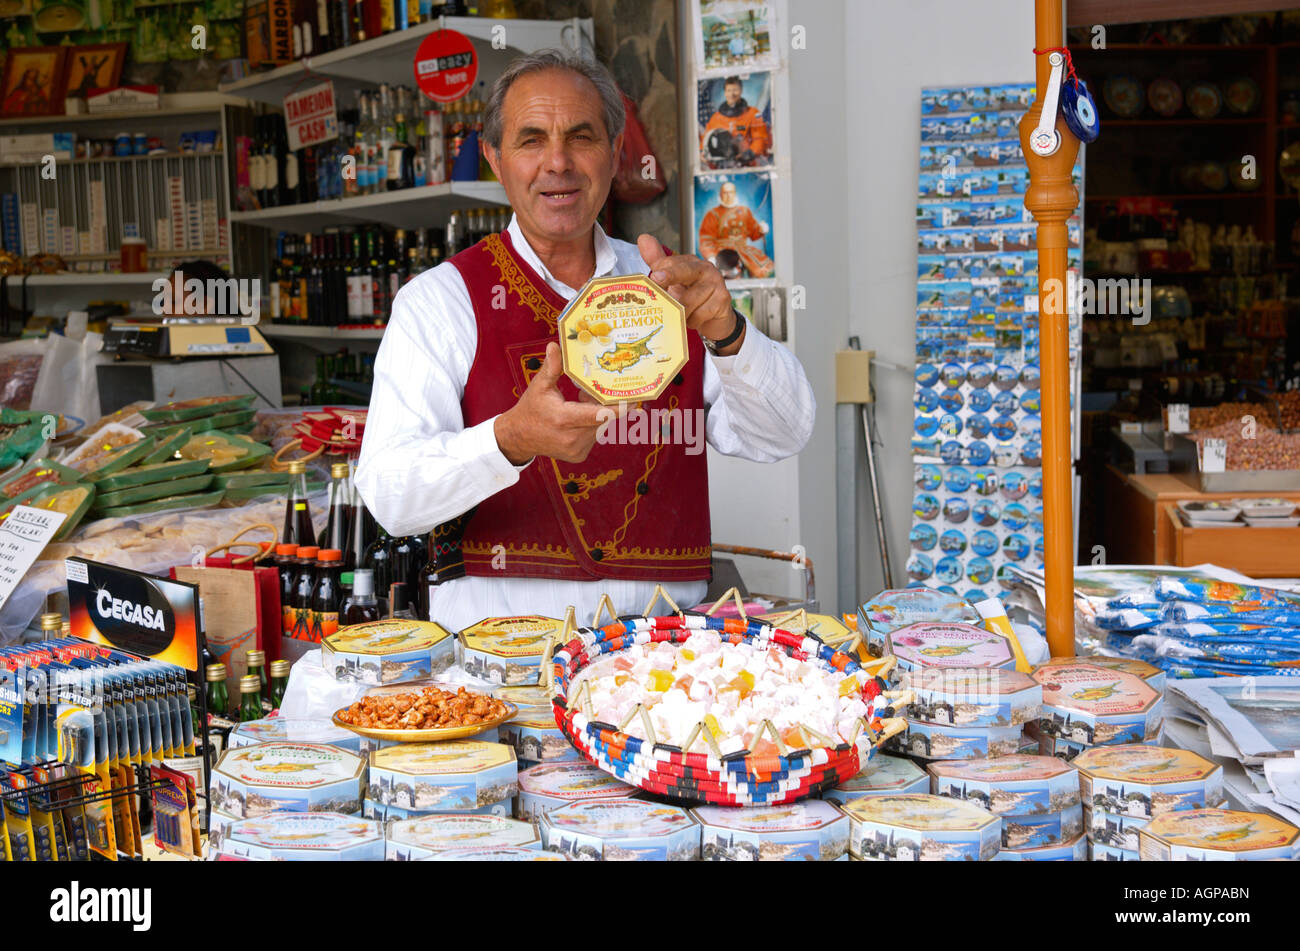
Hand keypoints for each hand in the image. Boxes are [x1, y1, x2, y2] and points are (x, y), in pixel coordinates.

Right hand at [494, 343, 625, 464]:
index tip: (634, 401)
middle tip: (590, 392)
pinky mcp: (579, 456)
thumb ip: (551, 367)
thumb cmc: (530, 409)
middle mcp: (573, 438)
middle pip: (602, 419)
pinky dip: (591, 426)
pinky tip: (578, 418)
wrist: (518, 438)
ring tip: (579, 403)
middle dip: (603, 404)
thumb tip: (555, 345)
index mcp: (564, 419)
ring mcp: (577, 449)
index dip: (618, 408)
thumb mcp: (539, 386)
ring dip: (597, 415)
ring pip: (600, 428)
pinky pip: (594, 437)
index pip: (599, 415)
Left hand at [638, 234, 742, 352]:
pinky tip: (694, 319)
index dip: (660, 271)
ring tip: (682, 314)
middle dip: (670, 274)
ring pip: (688, 301)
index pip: (671, 262)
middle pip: (684, 271)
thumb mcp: (674, 281)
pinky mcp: (722, 300)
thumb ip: (659, 262)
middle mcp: (705, 269)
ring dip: (680, 312)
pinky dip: (692, 321)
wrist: (717, 318)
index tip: (653, 278)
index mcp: (691, 263)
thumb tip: (643, 238)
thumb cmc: (692, 297)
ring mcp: (716, 283)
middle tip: (656, 278)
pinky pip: (699, 314)